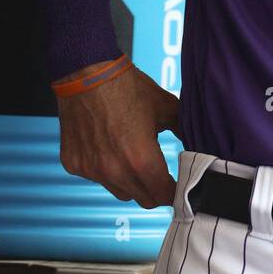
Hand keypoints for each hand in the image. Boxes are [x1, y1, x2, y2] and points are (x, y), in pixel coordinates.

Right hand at [55, 60, 180, 208]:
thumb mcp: (165, 107)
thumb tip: (198, 144)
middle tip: (160, 175)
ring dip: (131, 182)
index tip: (179, 187)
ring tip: (134, 157)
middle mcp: (114, 171)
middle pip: (143, 199)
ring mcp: (92, 170)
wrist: (87, 74)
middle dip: (155, 190)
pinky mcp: (74, 165)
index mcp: (141, 160)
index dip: (175, 192)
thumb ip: (183, 130)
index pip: (163, 195)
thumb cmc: (126, 88)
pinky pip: (96, 178)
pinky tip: (109, 147)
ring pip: (119, 191)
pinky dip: (105, 170)